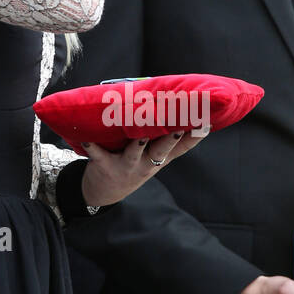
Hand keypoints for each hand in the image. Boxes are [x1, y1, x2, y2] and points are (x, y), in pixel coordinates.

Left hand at [80, 128, 207, 207]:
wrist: (105, 191)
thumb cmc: (132, 163)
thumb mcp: (151, 155)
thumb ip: (160, 135)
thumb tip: (169, 102)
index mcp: (159, 158)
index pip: (181, 148)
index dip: (194, 137)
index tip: (206, 124)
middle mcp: (146, 163)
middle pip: (162, 151)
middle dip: (171, 139)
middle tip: (179, 126)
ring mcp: (127, 166)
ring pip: (134, 154)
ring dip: (138, 143)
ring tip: (141, 133)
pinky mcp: (105, 166)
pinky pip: (99, 155)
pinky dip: (93, 147)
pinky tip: (87, 139)